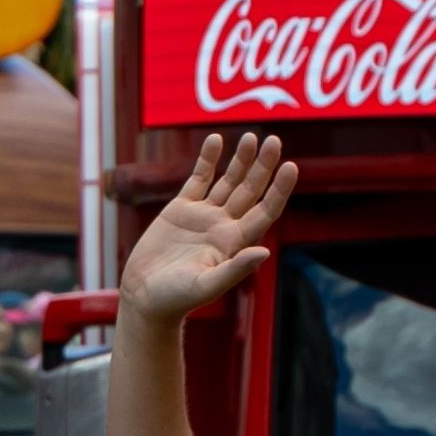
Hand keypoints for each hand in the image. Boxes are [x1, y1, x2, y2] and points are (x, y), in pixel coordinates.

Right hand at [125, 134, 299, 328]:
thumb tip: (265, 252)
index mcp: (235, 243)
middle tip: (275, 141)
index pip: (265, 211)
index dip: (279, 190)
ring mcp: (204, 215)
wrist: (144, 297)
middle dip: (263, 166)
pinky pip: (199, 179)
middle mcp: (224, 226)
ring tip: (250, 136)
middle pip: (250, 190)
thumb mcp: (206, 286)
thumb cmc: (176, 298)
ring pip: (228, 181)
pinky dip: (207, 160)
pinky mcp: (181, 209)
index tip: (291, 167)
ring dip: (240, 159)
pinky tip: (215, 140)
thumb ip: (236, 269)